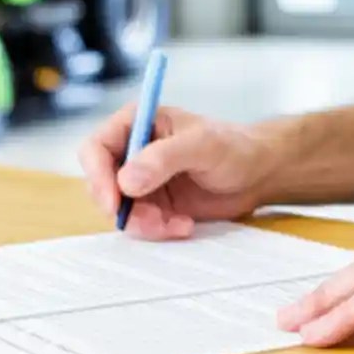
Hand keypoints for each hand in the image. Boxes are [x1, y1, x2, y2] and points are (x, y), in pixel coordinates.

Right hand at [78, 105, 283, 239]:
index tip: (114, 201)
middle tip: (154, 221)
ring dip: (144, 223)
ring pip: (119, 210)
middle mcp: (132, 151)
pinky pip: (139, 224)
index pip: (96, 148)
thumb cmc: (234, 147)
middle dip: (123, 208)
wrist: (257, 174)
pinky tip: (185, 224)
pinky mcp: (152, 204)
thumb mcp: (202, 145)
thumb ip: (164, 157)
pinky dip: (158, 230)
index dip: (97, 176)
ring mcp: (140, 180)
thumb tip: (126, 180)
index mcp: (136, 123)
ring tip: (179, 223)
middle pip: (101, 184)